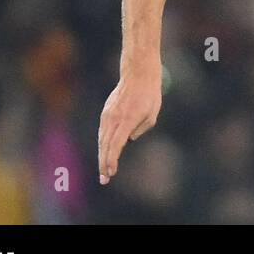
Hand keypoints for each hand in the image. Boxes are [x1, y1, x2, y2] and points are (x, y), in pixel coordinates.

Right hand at [98, 64, 162, 184]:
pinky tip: (105, 152)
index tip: (111, 172)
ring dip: (102, 155)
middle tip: (104, 179)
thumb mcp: (151, 115)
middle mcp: (114, 118)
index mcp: (127, 120)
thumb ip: (140, 130)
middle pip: (105, 146)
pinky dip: (103, 143)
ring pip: (102, 139)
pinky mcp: (106, 111)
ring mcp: (108, 114)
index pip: (115, 145)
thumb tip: (127, 140)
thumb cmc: (149, 94)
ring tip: (104, 170)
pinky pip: (102, 131)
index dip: (112, 161)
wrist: (138, 74)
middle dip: (103, 164)